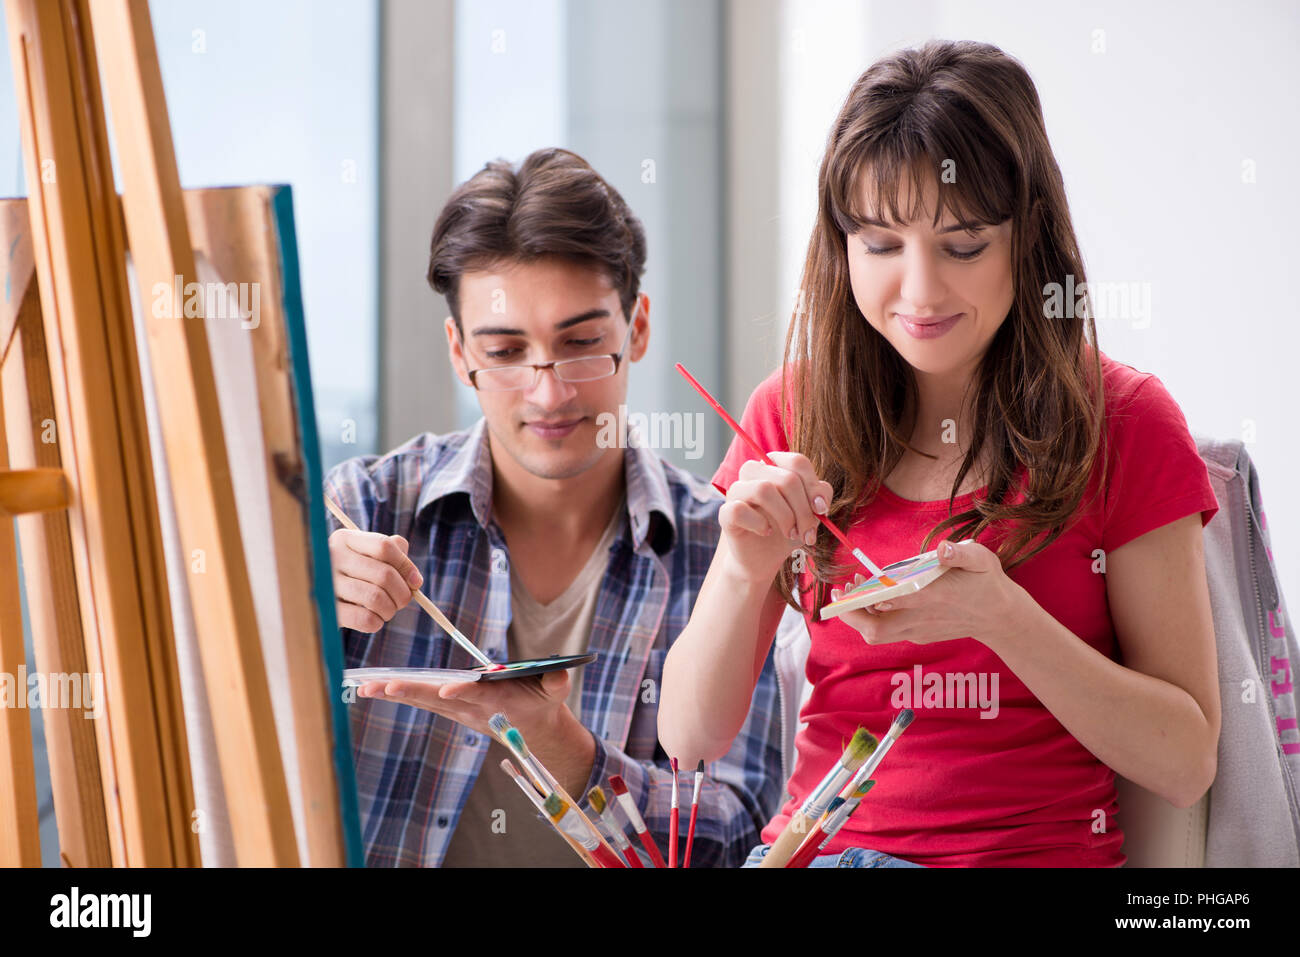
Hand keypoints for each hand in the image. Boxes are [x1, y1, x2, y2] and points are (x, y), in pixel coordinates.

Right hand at [329, 528, 423, 632]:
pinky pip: (363, 619)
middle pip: (384, 574)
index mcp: (345, 539)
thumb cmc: (351, 572)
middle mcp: (332, 557)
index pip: (384, 546)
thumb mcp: (367, 554)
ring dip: (391, 608)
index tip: (416, 582)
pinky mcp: (326, 610)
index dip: (406, 566)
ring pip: (375, 598)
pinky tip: (375, 619)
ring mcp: (326, 584)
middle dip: (402, 593)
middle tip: (403, 601)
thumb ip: (393, 552)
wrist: (311, 593)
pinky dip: (377, 622)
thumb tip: (414, 578)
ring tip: (389, 610)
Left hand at [357, 669, 596, 795]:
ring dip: (394, 694)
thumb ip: (557, 683)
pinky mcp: (450, 709)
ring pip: (423, 701)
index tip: (445, 690)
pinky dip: (397, 694)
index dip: (462, 692)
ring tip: (364, 686)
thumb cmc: (542, 703)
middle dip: (410, 692)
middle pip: (438, 699)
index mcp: (497, 701)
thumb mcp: (555, 693)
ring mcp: (458, 711)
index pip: (476, 695)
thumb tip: (559, 673)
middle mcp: (471, 708)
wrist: (532, 731)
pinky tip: (373, 688)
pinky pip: (421, 701)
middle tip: (382, 687)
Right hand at [719, 451, 833, 583]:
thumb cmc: (788, 529)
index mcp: (775, 465)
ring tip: (792, 534)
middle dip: (803, 509)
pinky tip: (767, 532)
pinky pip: (739, 509)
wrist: (765, 558)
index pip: (796, 462)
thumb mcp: (811, 512)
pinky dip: (759, 524)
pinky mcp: (725, 513)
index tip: (821, 510)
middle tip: (808, 532)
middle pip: (785, 478)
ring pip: (763, 489)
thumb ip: (820, 497)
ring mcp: (736, 491)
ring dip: (785, 516)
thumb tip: (819, 499)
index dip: (813, 486)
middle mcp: (753, 472)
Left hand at [828, 539, 1025, 650]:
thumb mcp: (981, 560)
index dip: (863, 596)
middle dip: (851, 615)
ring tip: (855, 590)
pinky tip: (875, 596)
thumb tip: (943, 548)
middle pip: (874, 630)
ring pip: (878, 635)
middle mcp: (921, 619)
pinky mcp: (920, 636)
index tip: (850, 584)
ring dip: (860, 616)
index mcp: (932, 597)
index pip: (889, 602)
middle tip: (841, 592)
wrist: (1002, 618)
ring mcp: (919, 631)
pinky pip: (888, 632)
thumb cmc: (988, 584)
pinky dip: (874, 617)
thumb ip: (961, 553)